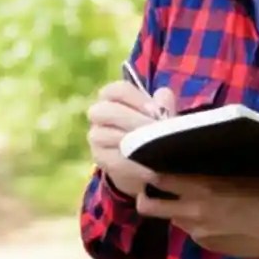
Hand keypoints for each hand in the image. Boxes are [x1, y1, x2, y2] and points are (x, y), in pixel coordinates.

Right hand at [87, 81, 174, 198]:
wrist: (144, 161)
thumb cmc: (151, 130)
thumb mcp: (160, 115)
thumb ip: (162, 104)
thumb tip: (162, 96)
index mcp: (113, 97)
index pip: (116, 90)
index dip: (135, 98)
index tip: (155, 110)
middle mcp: (99, 114)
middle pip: (105, 110)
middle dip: (132, 120)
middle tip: (154, 130)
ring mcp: (96, 136)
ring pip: (104, 135)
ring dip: (131, 142)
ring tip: (153, 148)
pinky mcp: (99, 158)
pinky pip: (111, 160)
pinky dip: (132, 164)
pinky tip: (149, 168)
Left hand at [135, 174, 258, 258]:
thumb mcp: (243, 173)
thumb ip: (216, 171)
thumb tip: (199, 162)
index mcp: (202, 187)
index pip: (159, 180)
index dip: (150, 174)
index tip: (149, 167)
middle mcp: (192, 211)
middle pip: (149, 207)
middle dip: (146, 198)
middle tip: (151, 191)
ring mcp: (197, 232)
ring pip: (173, 219)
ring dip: (177, 211)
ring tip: (195, 203)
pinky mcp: (206, 246)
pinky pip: (193, 232)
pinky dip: (197, 224)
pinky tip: (217, 220)